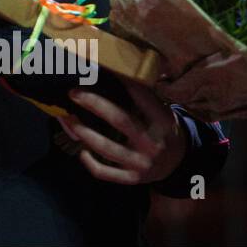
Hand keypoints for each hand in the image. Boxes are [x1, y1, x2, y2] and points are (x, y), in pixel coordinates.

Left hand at [57, 82, 186, 185]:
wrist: (178, 164)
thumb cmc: (163, 130)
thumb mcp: (163, 113)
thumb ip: (145, 98)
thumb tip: (117, 72)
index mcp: (162, 122)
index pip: (142, 98)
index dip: (122, 82)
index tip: (100, 68)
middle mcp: (153, 143)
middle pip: (120, 120)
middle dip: (94, 104)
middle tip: (74, 92)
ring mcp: (142, 163)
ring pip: (107, 147)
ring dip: (84, 132)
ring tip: (68, 118)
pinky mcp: (132, 178)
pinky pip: (106, 173)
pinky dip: (91, 163)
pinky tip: (82, 152)